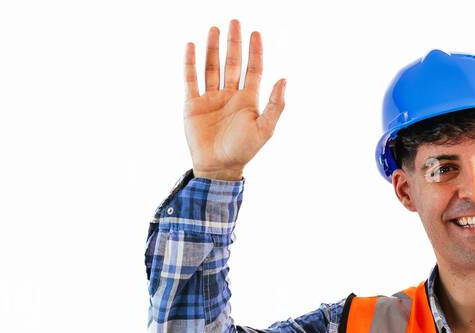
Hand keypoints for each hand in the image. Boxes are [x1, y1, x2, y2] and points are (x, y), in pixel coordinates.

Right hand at [182, 19, 285, 180]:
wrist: (218, 168)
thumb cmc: (243, 151)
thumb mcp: (264, 129)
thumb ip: (275, 105)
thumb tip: (284, 79)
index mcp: (248, 100)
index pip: (253, 69)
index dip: (255, 52)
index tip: (255, 33)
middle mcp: (230, 96)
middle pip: (232, 63)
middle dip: (234, 43)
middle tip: (235, 22)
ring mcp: (211, 99)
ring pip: (212, 67)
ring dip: (213, 48)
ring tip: (214, 29)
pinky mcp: (193, 104)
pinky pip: (191, 79)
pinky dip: (190, 63)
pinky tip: (191, 46)